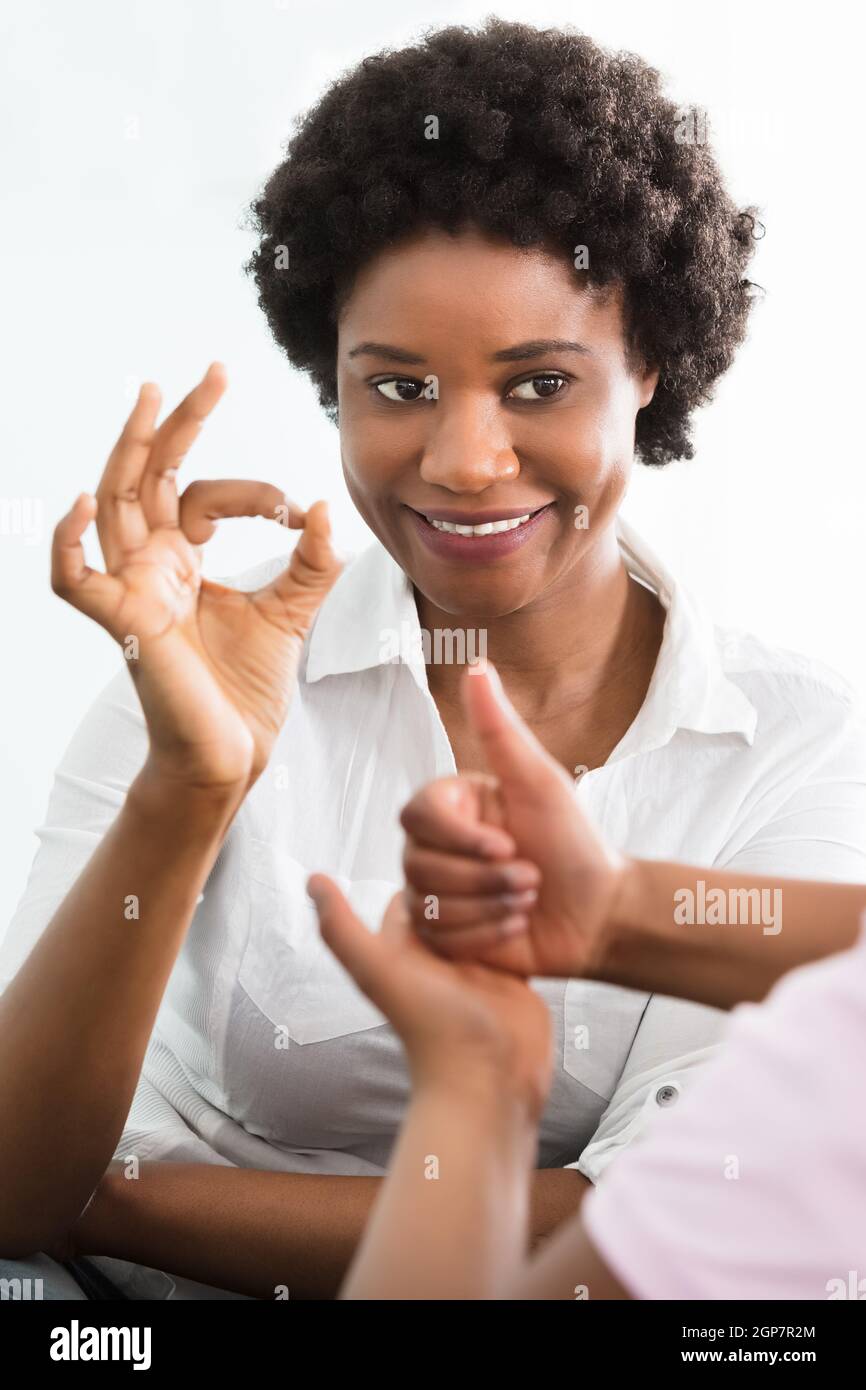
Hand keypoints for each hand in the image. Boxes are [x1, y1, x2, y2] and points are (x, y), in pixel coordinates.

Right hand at [51, 365, 341, 791]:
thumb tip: (326, 509)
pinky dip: (70, 545)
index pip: (204, 496)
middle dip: (179, 423)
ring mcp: (134, 592)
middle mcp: (152, 567)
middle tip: (212, 373)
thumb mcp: (291, 612)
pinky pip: (76, 583)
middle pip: (151, 476)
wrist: (232, 754)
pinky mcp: (126, 627)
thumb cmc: (245, 689)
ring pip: (116, 505)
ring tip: (151, 396)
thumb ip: (311, 563)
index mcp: (183, 561)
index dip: (255, 492)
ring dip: (131, 449)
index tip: (299, 512)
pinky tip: (84, 503)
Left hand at [307, 881, 552, 1119]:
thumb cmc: (430, 1028)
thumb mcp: (379, 971)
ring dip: (505, 891)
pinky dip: (525, 914)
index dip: (434, 863)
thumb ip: (342, 929)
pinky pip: (514, 931)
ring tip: (528, 878)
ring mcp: (474, 961)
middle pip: (454, 893)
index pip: (414, 887)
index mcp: (402, 946)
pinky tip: (542, 898)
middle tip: (506, 859)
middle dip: (478, 874)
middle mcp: (436, 951)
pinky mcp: (508, 972)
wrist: (488, 1079)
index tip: (458, 844)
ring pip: (486, 907)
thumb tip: (312, 878)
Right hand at [401, 662, 630, 977]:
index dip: (460, 837)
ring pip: (427, 904)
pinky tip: (516, 923)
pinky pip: (438, 939)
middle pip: (417, 865)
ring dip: (488, 907)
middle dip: (484, 879)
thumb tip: (476, 666)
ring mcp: (437, 890)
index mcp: (452, 805)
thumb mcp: (540, 781)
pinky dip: (484, 935)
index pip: (417, 816)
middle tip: (532, 877)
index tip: (508, 844)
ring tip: (528, 898)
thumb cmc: (575, 842)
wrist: (599, 913)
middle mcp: (437, 845)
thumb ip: (500, 729)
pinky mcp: (444, 933)